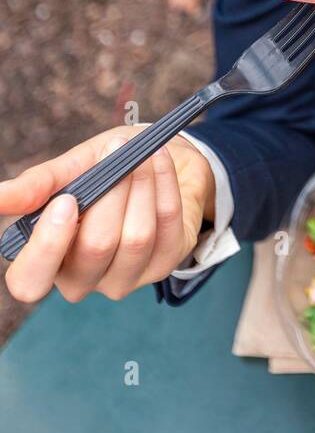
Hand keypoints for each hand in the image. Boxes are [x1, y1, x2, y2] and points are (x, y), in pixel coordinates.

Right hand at [1, 127, 215, 305]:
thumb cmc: (103, 169)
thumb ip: (37, 185)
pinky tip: (160, 162)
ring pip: (135, 239)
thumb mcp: (69, 169)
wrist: (154, 161)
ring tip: (143, 154)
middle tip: (117, 151)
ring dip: (141, 185)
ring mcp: (123, 277)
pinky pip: (167, 227)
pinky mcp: (162, 265)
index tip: (67, 201)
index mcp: (47, 258)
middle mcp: (81, 277)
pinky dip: (164, 186)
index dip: (47, 247)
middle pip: (95, 250)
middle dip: (111, 194)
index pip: (30, 281)